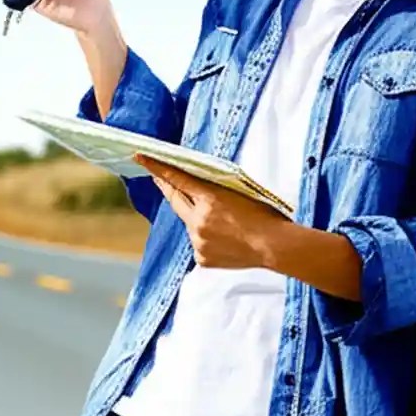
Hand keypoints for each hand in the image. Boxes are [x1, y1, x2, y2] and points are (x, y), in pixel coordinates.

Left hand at [135, 154, 289, 269]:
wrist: (275, 246)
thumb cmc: (264, 215)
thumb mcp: (239, 192)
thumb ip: (215, 190)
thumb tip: (199, 187)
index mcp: (210, 198)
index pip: (178, 179)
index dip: (157, 168)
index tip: (140, 157)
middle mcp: (198, 220)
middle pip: (176, 201)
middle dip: (168, 188)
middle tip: (158, 178)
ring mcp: (198, 241)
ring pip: (190, 225)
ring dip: (198, 220)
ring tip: (225, 224)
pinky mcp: (202, 258)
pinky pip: (199, 244)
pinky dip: (207, 239)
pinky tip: (227, 241)